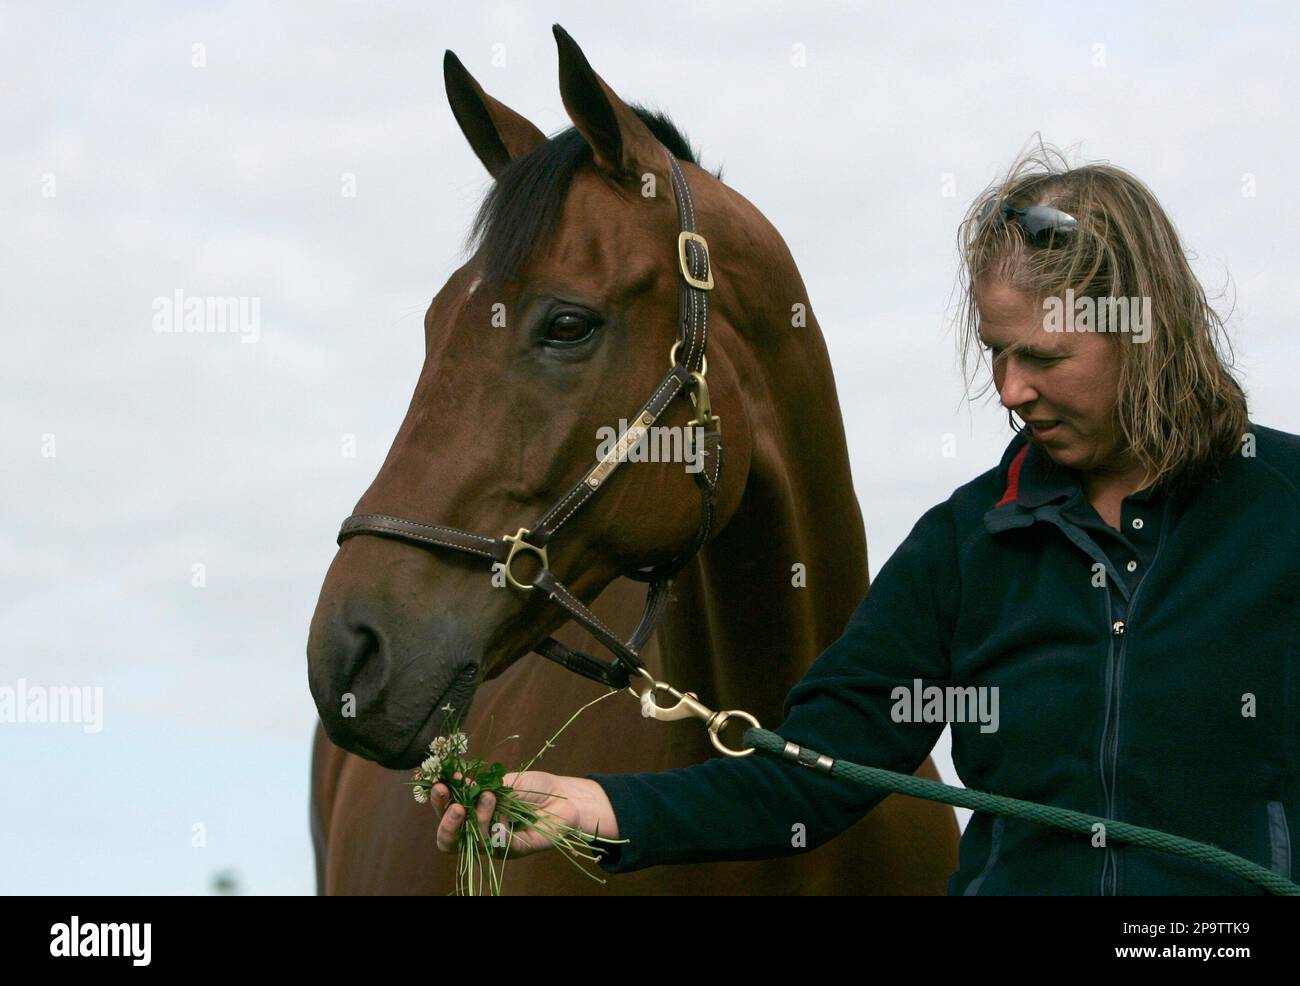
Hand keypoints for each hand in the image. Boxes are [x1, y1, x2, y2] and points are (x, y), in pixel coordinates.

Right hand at [430, 771, 617, 857]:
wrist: (564, 796)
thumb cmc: (534, 787)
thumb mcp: (504, 781)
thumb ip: (480, 786)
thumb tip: (456, 782)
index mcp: (473, 812)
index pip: (446, 813)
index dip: (439, 801)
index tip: (440, 783)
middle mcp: (479, 831)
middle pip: (449, 840)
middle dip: (446, 822)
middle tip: (455, 805)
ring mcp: (495, 843)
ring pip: (472, 842)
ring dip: (476, 818)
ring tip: (487, 797)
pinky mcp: (512, 850)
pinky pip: (496, 843)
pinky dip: (495, 823)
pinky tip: (499, 803)